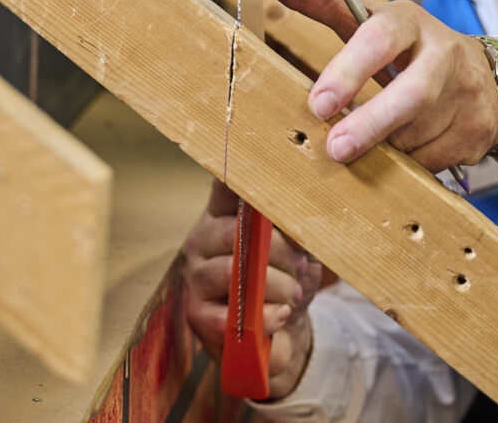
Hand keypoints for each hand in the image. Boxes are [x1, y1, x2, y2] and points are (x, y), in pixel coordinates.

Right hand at [183, 180, 321, 399]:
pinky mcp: (197, 313)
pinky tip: (280, 316)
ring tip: (294, 293)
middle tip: (300, 267)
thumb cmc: (286, 278)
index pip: (223, 188)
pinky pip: (225, 314)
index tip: (251, 169)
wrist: (280, 328)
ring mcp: (196, 276)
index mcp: (224, 215)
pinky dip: (262, 316)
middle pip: (234, 233)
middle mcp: (204, 239)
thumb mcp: (299, 249)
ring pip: (230, 272)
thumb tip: (299, 220)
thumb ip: (295, 229)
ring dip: (273, 285)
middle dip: (277, 251)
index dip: (234, 179)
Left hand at [257, 0, 497, 169]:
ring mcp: (466, 91)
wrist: (490, 77)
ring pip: (416, 133)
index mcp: (406, 21)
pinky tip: (407, 145)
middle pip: (410, 94)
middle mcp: (443, 52)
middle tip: (335, 148)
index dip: (347, 72)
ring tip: (370, 138)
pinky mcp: (478, 129)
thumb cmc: (406, 48)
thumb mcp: (365, 20)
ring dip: (386, 144)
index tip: (317, 103)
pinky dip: (409, 160)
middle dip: (370, 123)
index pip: (378, 39)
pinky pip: (431, 159)